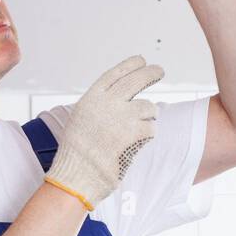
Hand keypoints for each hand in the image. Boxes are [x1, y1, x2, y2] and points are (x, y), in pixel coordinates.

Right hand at [44, 54, 163, 210]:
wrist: (76, 175)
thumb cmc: (76, 155)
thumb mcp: (80, 121)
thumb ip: (98, 108)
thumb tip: (117, 100)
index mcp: (92, 98)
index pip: (116, 74)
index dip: (131, 65)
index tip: (141, 61)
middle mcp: (107, 102)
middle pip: (136, 80)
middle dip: (150, 73)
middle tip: (159, 71)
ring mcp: (122, 116)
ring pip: (148, 106)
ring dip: (149, 114)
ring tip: (143, 123)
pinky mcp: (133, 132)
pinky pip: (151, 127)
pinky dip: (148, 133)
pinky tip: (140, 140)